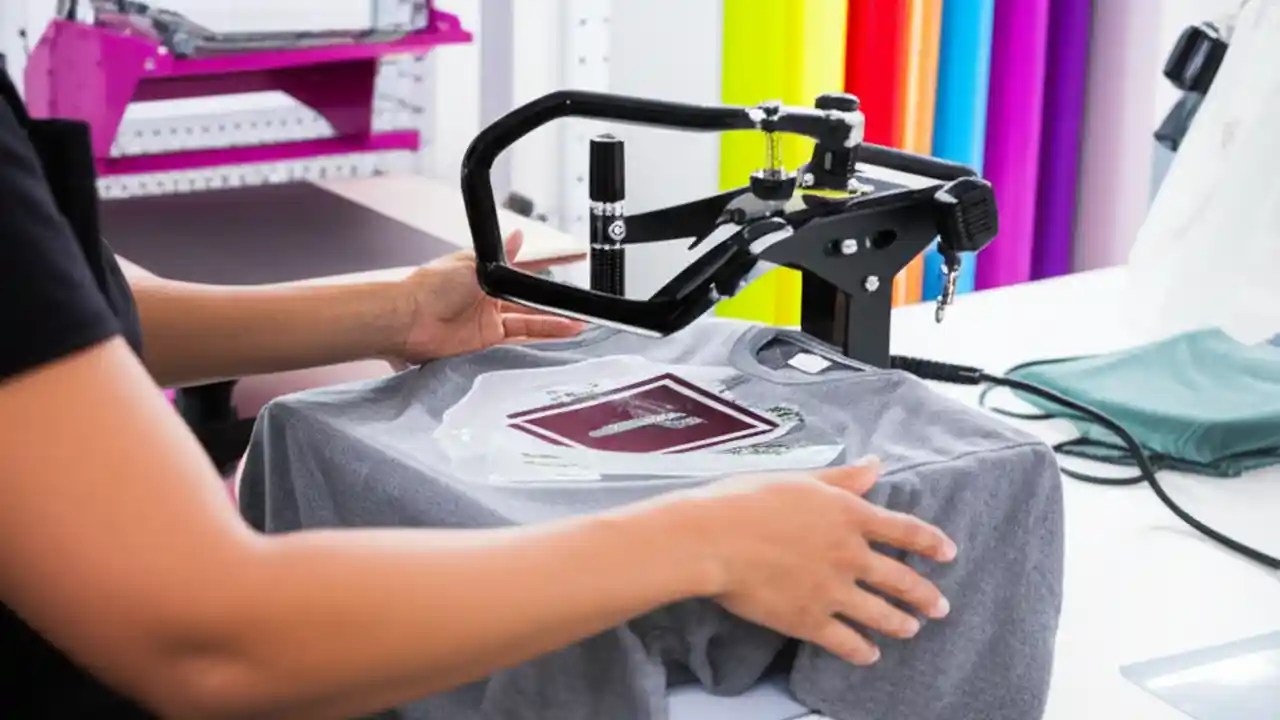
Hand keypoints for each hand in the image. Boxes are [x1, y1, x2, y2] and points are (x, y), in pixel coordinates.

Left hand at [395, 230, 585, 362]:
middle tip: (582, 303)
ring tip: (579, 322)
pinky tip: (559, 331)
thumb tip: (519, 237)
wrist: (409, 320)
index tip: (574, 258)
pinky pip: (520, 336)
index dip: (551, 262)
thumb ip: (502, 256)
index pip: (526, 264)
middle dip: (556, 300)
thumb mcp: (473, 264)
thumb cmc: (430, 287)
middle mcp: (489, 294)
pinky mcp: (487, 338)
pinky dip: (540, 334)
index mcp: (485, 269)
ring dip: (554, 321)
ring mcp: (489, 317)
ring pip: (530, 318)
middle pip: (531, 296)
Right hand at [683, 460, 956, 665]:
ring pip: (881, 614)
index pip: (905, 530)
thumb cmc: (745, 499)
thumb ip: (842, 479)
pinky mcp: (810, 620)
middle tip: (939, 607)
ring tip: (911, 630)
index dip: (931, 542)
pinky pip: (846, 642)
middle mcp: (850, 554)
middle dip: (925, 595)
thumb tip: (875, 465)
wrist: (713, 538)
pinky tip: (870, 655)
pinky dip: (862, 651)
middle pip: (901, 579)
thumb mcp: (800, 479)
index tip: (949, 553)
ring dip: (901, 624)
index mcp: (849, 515)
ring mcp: (833, 591)